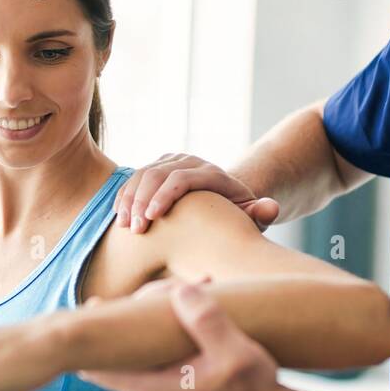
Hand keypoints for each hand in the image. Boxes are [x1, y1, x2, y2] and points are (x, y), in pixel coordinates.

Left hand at [79, 280, 281, 390]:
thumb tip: (180, 290)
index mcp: (152, 387)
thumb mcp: (233, 352)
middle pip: (112, 354)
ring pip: (133, 352)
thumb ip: (206, 322)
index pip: (96, 367)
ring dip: (142, 323)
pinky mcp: (173, 383)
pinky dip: (155, 332)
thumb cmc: (252, 388)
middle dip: (120, 320)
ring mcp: (160, 389)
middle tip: (137, 292)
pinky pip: (150, 354)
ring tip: (167, 293)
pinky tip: (179, 309)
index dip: (86, 339)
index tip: (86, 306)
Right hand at [113, 153, 279, 232]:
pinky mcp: (158, 167)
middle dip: (142, 200)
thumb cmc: (237, 215)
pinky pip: (135, 177)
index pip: (183, 178)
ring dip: (130, 199)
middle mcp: (191, 162)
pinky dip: (125, 195)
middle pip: (158, 173)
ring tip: (123, 226)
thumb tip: (270, 208)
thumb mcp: (254, 216)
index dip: (164, 196)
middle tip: (134, 228)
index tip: (152, 218)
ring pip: (143, 173)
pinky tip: (119, 216)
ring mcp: (172, 162)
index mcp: (212, 173)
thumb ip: (262, 213)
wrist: (224, 199)